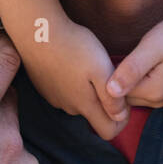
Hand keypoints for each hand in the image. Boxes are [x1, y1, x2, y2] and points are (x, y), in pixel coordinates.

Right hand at [21, 16, 129, 138]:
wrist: (37, 31)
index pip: (108, 132)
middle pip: (94, 115)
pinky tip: (73, 61)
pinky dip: (73, 81)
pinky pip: (65, 91)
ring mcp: (55, 97)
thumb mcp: (100, 69)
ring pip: (79, 101)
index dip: (122, 120)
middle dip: (105, 100)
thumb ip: (111, 97)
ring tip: (89, 63)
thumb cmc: (73, 47)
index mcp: (84, 105)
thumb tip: (120, 117)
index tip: (124, 97)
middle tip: (108, 72)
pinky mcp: (45, 86)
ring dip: (88, 89)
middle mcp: (69, 107)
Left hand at [106, 10, 162, 107]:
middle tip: (111, 54)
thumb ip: (130, 70)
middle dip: (115, 79)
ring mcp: (162, 97)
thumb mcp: (150, 48)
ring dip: (124, 77)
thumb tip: (109, 92)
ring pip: (130, 92)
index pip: (115, 94)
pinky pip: (140, 87)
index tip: (105, 56)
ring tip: (125, 55)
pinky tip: (136, 60)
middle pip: (122, 96)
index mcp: (152, 93)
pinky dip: (134, 77)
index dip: (107, 76)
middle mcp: (157, 101)